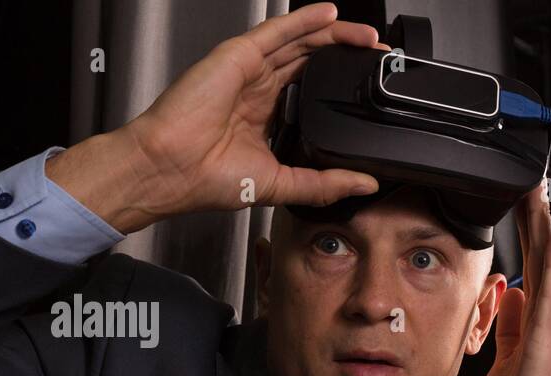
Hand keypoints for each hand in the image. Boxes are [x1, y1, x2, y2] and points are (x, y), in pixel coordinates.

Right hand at [46, 4, 385, 232]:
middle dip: (347, 56)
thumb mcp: (282, 185)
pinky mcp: (238, 57)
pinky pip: (278, 32)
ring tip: (368, 37)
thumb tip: (365, 184)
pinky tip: (330, 15)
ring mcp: (249, 70)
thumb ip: (324, 184)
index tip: (371, 88)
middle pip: (311, 62)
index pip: (311, 90)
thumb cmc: (205, 178)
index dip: (340, 85)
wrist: (170, 170)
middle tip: (380, 58)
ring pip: (300, 43)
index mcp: (265, 116)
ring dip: (335, 35)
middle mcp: (259, 89)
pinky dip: (304, 21)